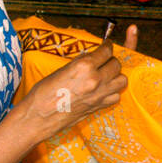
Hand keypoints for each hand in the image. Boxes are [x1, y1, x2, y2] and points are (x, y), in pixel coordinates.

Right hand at [15, 26, 137, 142]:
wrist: (39, 117)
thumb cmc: (43, 93)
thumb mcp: (61, 70)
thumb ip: (79, 63)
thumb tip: (90, 57)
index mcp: (84, 66)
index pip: (106, 51)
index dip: (107, 46)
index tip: (107, 45)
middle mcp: (95, 80)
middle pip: (116, 64)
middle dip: (111, 60)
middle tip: (105, 60)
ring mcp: (99, 94)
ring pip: (122, 80)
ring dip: (116, 75)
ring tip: (107, 74)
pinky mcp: (99, 106)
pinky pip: (116, 96)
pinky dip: (113, 92)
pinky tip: (104, 90)